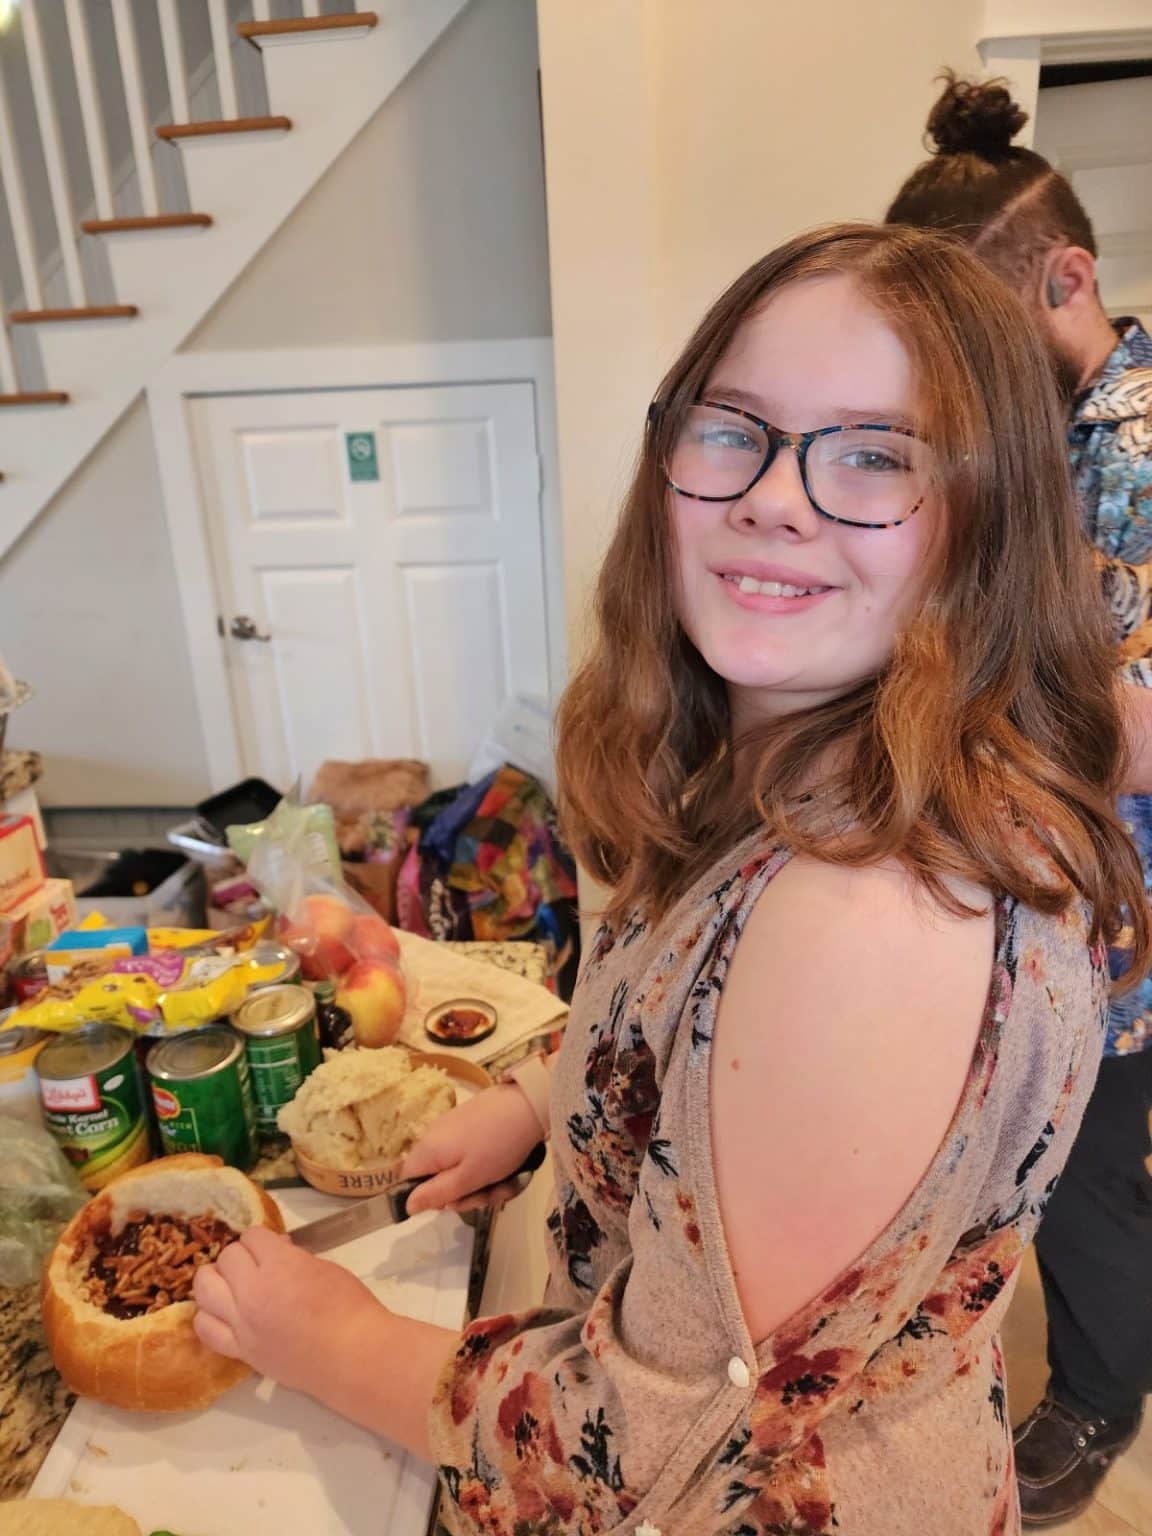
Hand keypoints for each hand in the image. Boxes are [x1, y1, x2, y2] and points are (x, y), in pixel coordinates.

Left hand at [192, 1227, 385, 1397]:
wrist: (353, 1356)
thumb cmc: (349, 1308)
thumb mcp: (324, 1268)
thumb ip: (293, 1257)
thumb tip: (276, 1251)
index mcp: (279, 1266)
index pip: (252, 1236)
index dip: (263, 1238)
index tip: (273, 1246)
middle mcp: (252, 1293)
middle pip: (226, 1258)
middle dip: (242, 1256)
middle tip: (258, 1264)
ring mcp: (243, 1325)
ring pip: (204, 1290)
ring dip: (217, 1280)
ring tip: (233, 1284)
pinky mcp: (241, 1351)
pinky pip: (206, 1329)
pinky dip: (209, 1315)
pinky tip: (223, 1312)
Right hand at [401, 1082, 542, 1215]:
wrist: (529, 1104)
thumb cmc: (497, 1145)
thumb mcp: (468, 1178)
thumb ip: (436, 1193)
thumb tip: (407, 1205)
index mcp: (428, 1149)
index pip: (407, 1180)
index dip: (426, 1197)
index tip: (451, 1202)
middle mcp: (434, 1136)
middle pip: (436, 1177)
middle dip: (463, 1193)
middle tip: (486, 1196)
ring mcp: (454, 1129)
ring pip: (458, 1169)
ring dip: (480, 1183)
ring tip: (504, 1184)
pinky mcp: (471, 1124)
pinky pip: (471, 1156)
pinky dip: (487, 1167)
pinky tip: (507, 1170)